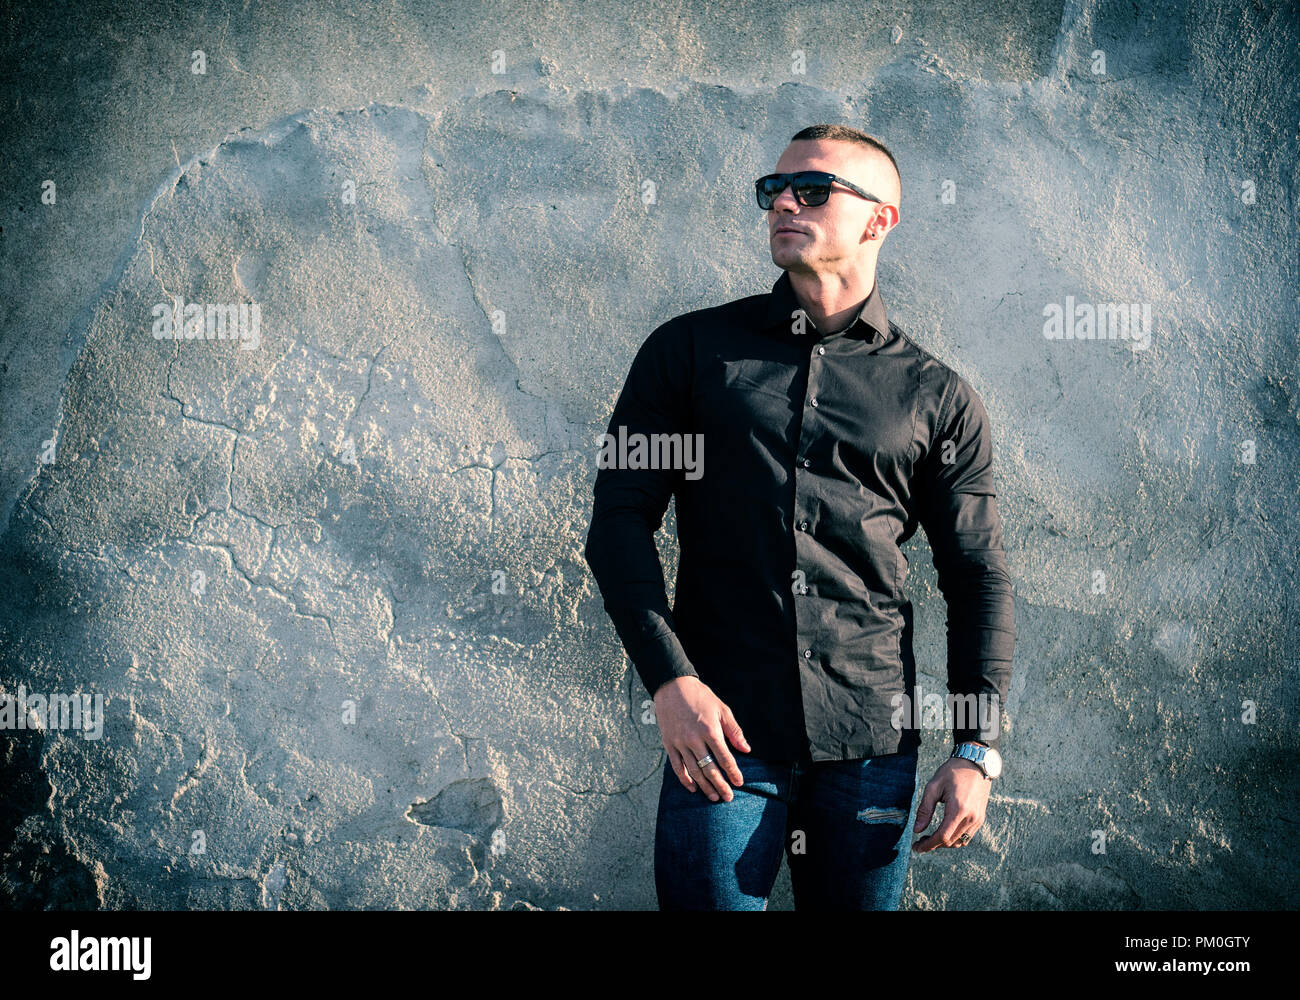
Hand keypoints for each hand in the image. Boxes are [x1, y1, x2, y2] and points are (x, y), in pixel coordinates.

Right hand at [653, 676, 749, 801]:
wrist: (673, 686)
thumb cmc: (700, 696)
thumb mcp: (722, 709)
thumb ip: (734, 730)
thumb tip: (746, 749)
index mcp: (710, 730)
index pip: (725, 758)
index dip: (733, 772)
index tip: (739, 783)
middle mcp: (695, 739)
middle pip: (710, 769)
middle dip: (721, 785)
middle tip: (728, 797)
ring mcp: (680, 743)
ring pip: (694, 771)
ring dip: (705, 786)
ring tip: (713, 797)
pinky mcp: (669, 743)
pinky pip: (677, 766)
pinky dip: (685, 779)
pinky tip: (693, 787)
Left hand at [911, 756, 990, 852]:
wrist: (975, 763)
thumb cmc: (952, 772)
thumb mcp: (933, 787)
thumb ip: (925, 809)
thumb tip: (917, 830)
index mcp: (958, 809)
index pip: (942, 836)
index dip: (928, 845)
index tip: (916, 847)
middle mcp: (971, 818)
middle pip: (950, 841)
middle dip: (933, 844)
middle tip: (919, 841)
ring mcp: (978, 819)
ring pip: (959, 842)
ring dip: (944, 843)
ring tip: (930, 838)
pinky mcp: (981, 818)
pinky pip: (967, 836)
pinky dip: (955, 838)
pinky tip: (944, 832)